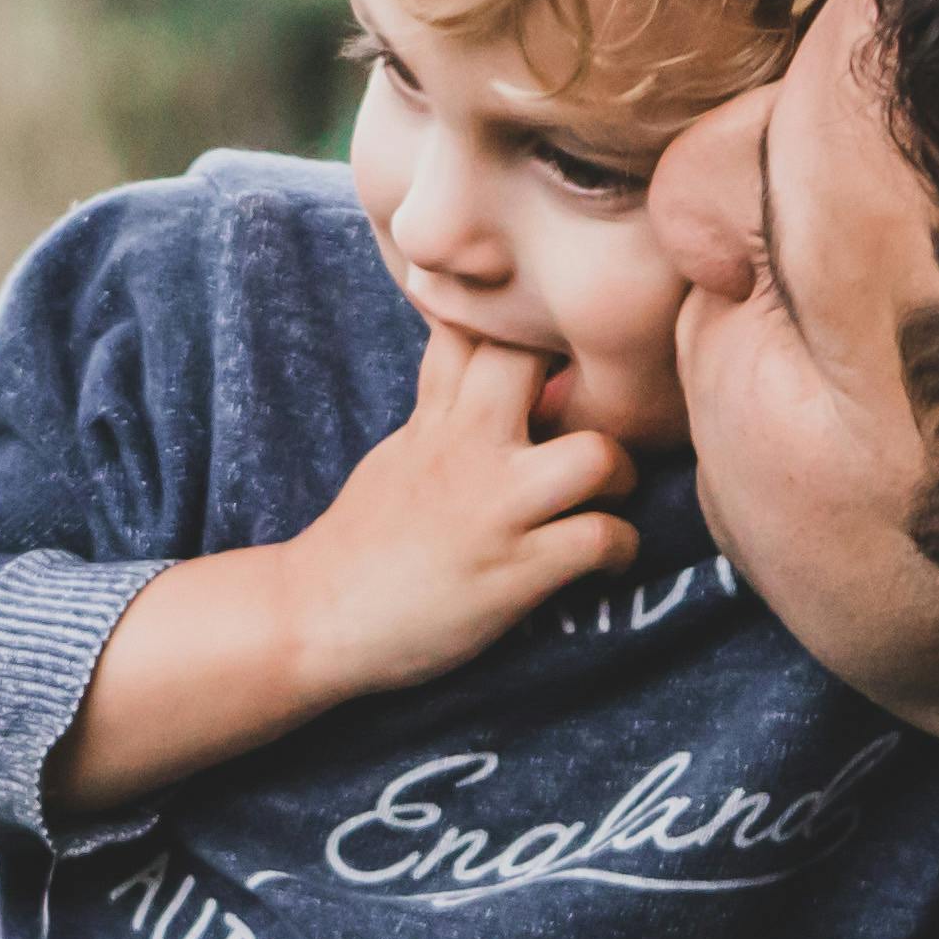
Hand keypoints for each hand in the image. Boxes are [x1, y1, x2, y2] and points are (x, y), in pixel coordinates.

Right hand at [278, 324, 643, 699]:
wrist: (316, 617)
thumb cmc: (361, 540)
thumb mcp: (399, 450)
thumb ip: (446, 407)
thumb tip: (479, 377)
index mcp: (437, 415)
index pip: (482, 323)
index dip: (528, 320)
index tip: (555, 344)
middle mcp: (467, 448)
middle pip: (542, 364)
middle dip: (586, 378)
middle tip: (603, 418)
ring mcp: (494, 509)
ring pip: (598, 455)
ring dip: (622, 474)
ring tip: (610, 494)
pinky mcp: (516, 571)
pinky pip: (602, 538)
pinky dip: (622, 548)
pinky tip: (610, 558)